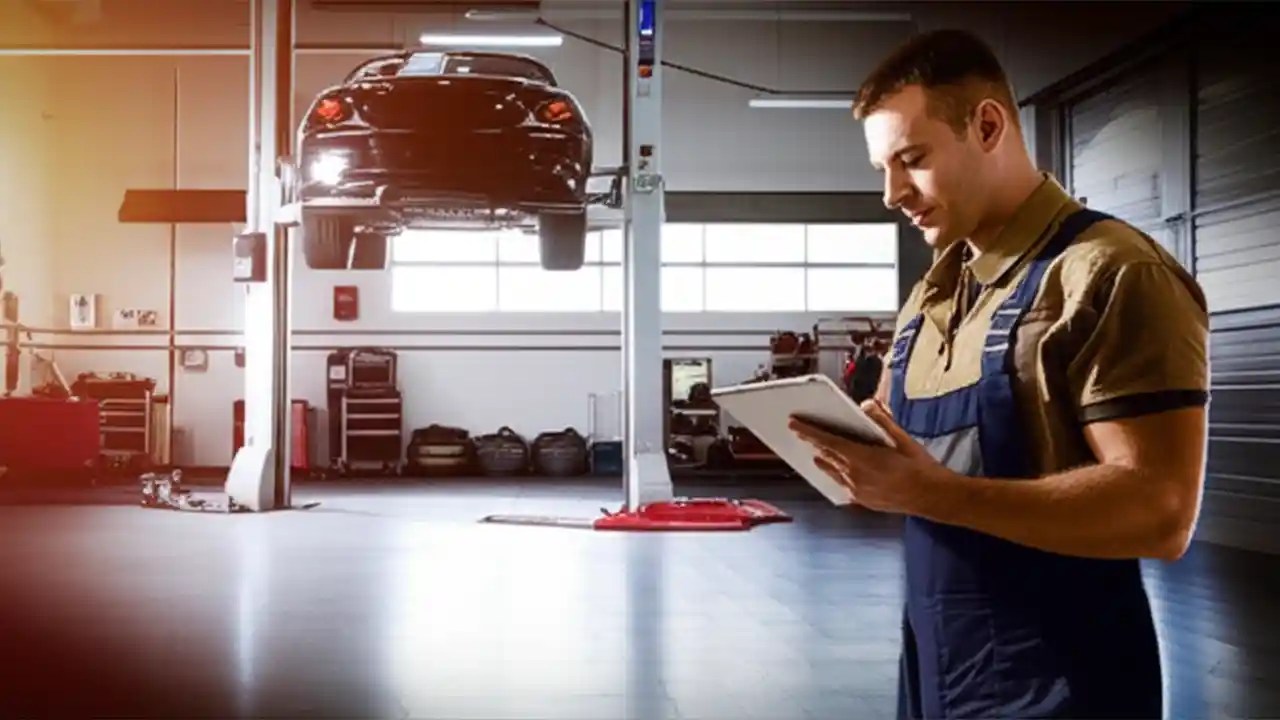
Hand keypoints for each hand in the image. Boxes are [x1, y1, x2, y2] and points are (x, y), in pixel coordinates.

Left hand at [789, 398, 950, 514]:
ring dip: (823, 459)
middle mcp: (854, 475)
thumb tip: (866, 404)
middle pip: (826, 455)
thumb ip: (882, 420)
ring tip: (815, 450)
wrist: (932, 497)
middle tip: (801, 432)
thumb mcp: (902, 438)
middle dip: (813, 442)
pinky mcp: (862, 500)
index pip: (827, 440)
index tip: (794, 423)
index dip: (808, 431)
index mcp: (862, 457)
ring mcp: (857, 490)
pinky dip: (837, 474)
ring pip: (831, 471)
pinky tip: (837, 470)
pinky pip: (842, 484)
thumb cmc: (920, 467)